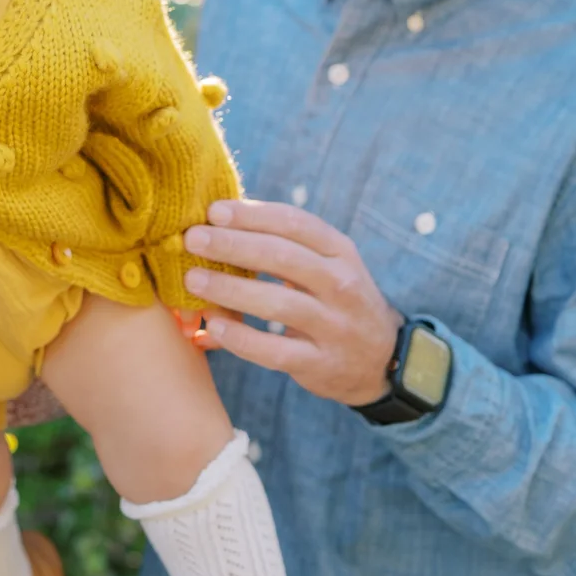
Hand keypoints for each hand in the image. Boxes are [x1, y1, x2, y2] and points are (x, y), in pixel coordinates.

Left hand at [183, 198, 402, 407]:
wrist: (383, 359)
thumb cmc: (334, 300)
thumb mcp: (325, 266)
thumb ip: (280, 247)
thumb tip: (213, 228)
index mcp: (339, 251)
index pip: (295, 223)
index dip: (252, 215)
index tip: (213, 211)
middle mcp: (342, 284)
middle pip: (283, 257)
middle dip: (233, 245)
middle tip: (193, 239)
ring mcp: (335, 326)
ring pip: (278, 303)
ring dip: (230, 290)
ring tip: (192, 281)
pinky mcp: (321, 364)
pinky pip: (275, 351)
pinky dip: (241, 339)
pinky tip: (212, 327)